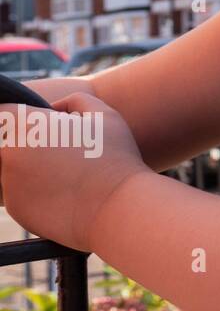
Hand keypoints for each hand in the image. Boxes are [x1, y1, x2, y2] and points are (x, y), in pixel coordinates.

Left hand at [0, 93, 147, 251]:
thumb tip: (54, 109)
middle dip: (28, 144)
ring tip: (70, 174)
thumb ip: (73, 101)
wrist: (116, 207)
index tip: (41, 126)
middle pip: (8, 143)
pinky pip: (23, 194)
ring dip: (34, 168)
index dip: (23, 118)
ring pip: (15, 170)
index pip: (4, 113)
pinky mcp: (15, 209)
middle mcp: (9, 154)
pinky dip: (40, 192)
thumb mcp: (103, 114)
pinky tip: (68, 193)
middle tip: (61, 151)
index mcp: (26, 125)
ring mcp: (9, 184)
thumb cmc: (114, 156)